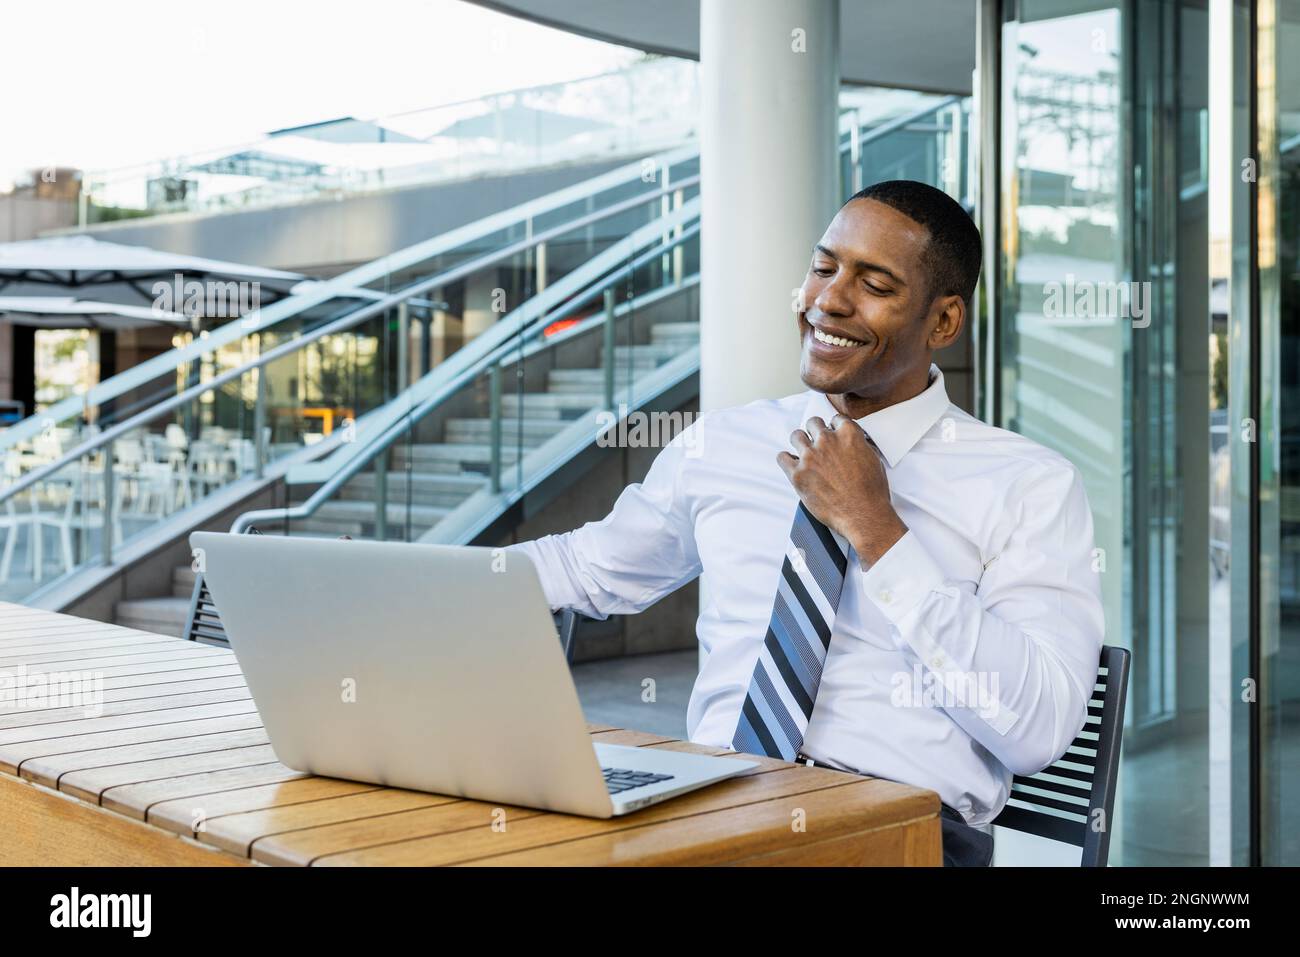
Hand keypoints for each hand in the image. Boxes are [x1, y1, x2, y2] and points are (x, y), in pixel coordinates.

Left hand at [776, 415, 907, 564]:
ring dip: (800, 443)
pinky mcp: (797, 474)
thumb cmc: (871, 493)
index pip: (835, 419)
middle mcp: (827, 441)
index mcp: (848, 434)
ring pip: (796, 436)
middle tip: (817, 442)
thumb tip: (853, 443)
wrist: (863, 515)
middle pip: (813, 423)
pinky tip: (791, 464)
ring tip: (803, 452)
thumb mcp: (873, 460)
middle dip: (815, 432)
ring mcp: (810, 456)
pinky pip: (782, 458)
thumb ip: (859, 445)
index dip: (833, 428)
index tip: (832, 434)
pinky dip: (786, 460)